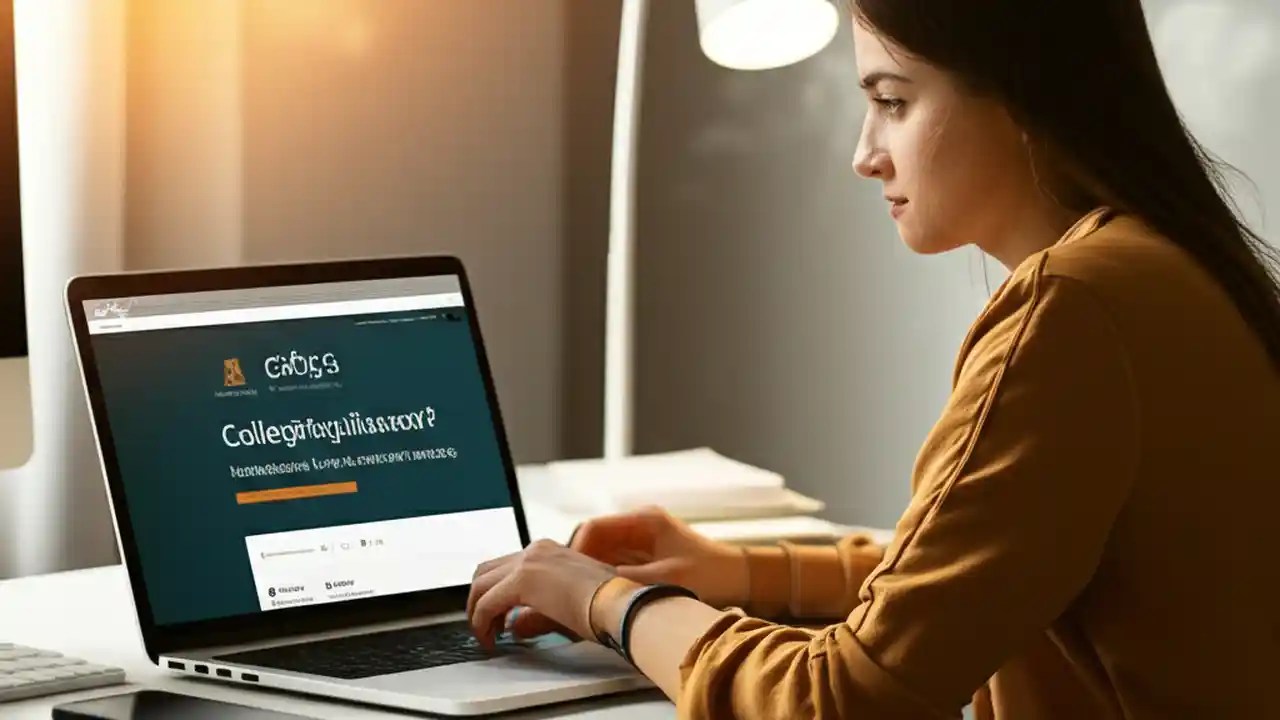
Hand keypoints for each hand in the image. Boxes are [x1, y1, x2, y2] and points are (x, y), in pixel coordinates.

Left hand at [465, 539, 616, 649]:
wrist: (619, 603)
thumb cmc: (607, 607)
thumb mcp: (566, 606)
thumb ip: (536, 614)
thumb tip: (514, 626)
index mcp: (549, 551)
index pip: (507, 567)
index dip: (495, 595)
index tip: (497, 618)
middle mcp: (536, 550)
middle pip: (486, 571)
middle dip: (479, 600)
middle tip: (484, 626)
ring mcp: (528, 561)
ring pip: (481, 584)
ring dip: (478, 611)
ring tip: (486, 635)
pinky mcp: (523, 579)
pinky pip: (487, 603)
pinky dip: (482, 622)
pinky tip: (490, 638)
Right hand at [507, 506, 746, 638]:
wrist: (744, 580)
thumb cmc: (711, 575)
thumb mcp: (664, 581)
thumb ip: (624, 583)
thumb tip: (589, 589)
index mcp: (642, 520)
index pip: (592, 529)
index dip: (575, 553)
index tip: (567, 579)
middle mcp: (638, 525)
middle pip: (591, 541)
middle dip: (577, 566)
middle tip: (568, 593)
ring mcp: (642, 541)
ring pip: (600, 555)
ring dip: (590, 576)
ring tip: (580, 599)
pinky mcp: (646, 557)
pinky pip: (614, 566)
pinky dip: (605, 581)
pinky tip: (600, 599)